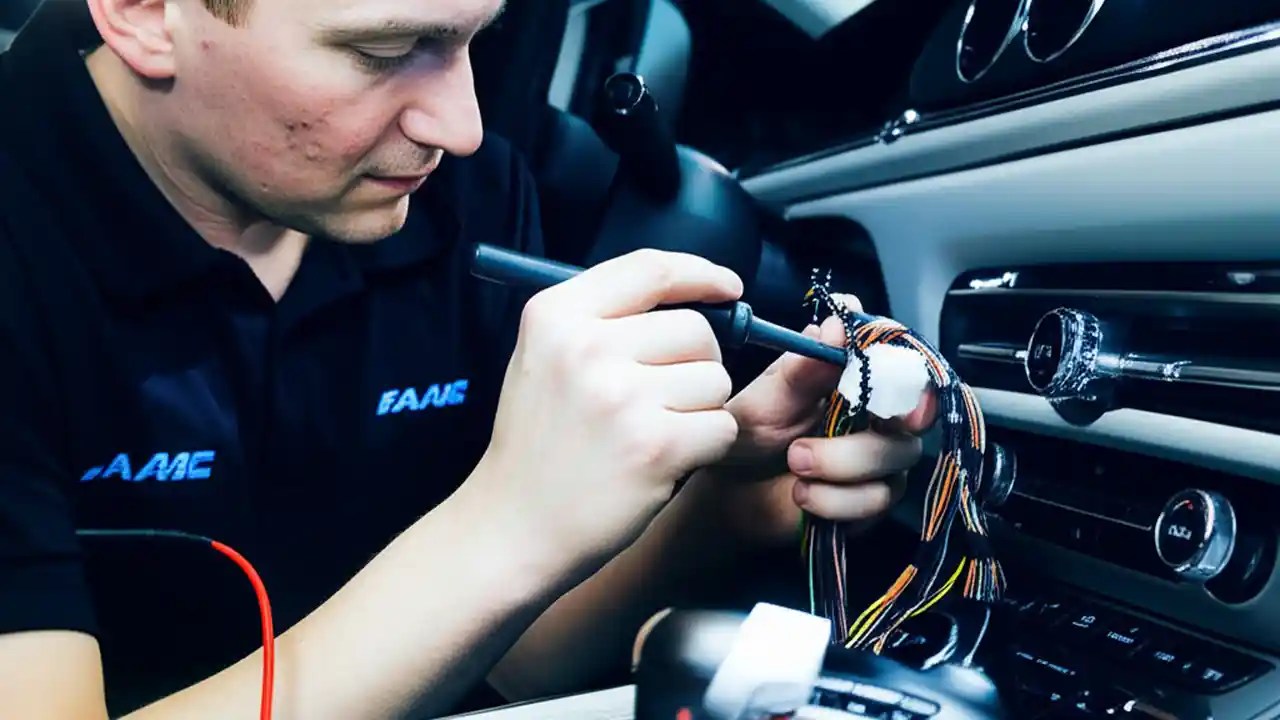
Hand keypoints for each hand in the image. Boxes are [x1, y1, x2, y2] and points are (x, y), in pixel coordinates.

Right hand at [473, 249, 742, 575]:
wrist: (514, 526)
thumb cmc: (539, 445)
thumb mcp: (544, 357)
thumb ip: (606, 319)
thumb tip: (697, 297)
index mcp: (555, 316)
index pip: (650, 268)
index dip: (700, 274)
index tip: (727, 286)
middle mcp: (587, 347)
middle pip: (696, 328)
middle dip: (697, 363)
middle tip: (662, 398)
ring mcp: (622, 397)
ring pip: (715, 379)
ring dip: (700, 409)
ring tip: (653, 432)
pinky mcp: (654, 446)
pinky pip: (722, 426)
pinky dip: (706, 446)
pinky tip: (665, 459)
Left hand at [696, 301, 937, 546]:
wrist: (732, 492)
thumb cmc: (750, 434)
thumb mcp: (766, 398)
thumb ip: (802, 368)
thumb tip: (837, 327)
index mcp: (856, 375)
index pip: (903, 360)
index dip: (905, 367)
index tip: (883, 374)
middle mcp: (879, 411)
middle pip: (912, 414)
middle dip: (858, 437)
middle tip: (800, 450)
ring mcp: (883, 456)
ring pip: (896, 458)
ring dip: (840, 466)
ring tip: (794, 465)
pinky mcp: (876, 498)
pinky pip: (878, 499)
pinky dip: (836, 500)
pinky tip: (803, 494)